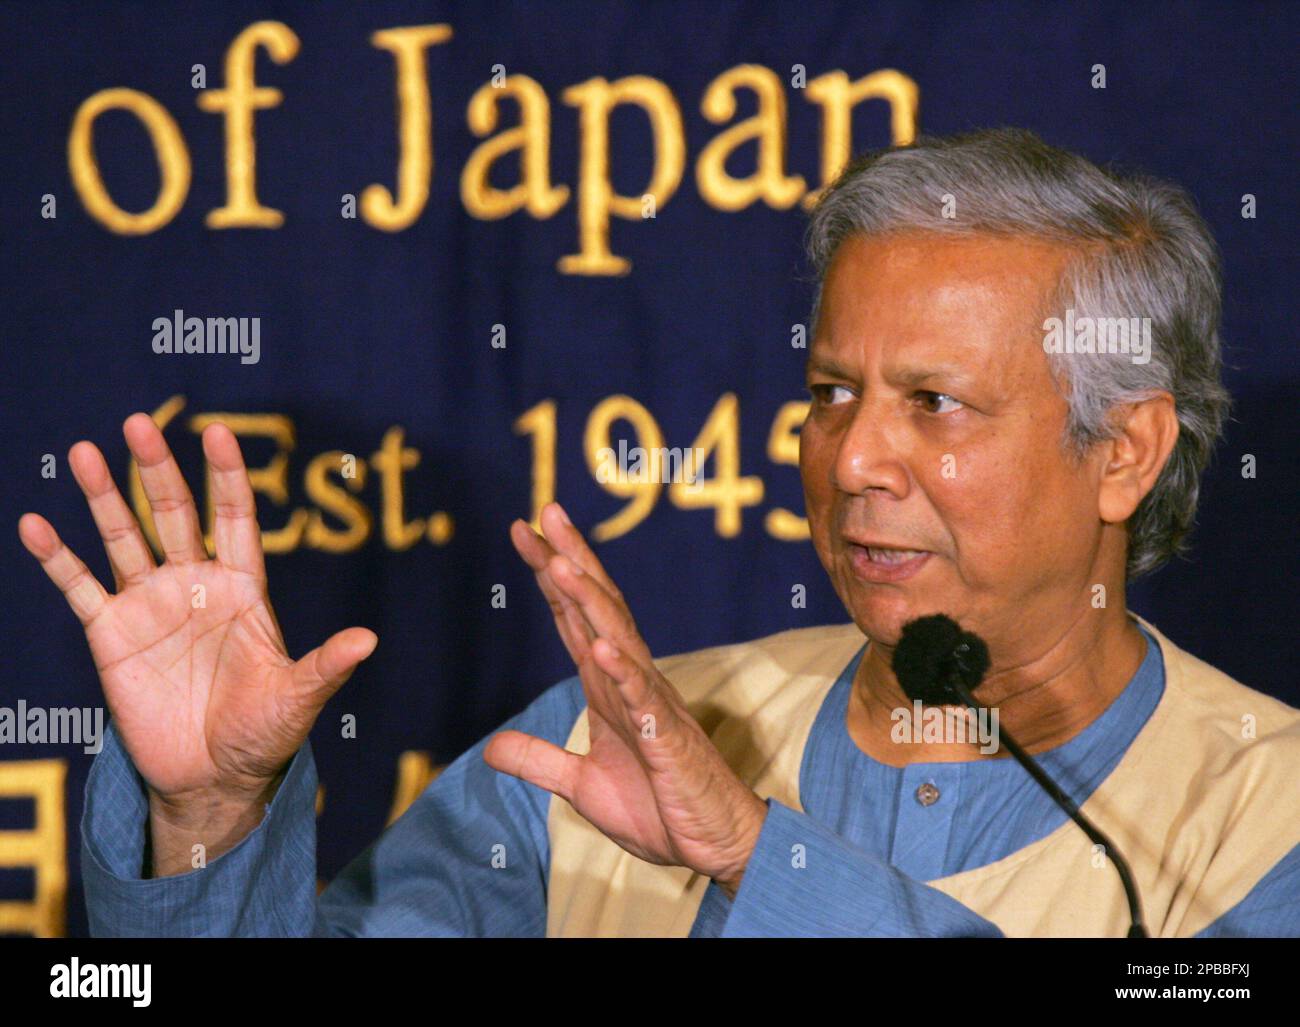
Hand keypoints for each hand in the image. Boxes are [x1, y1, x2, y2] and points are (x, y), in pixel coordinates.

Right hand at [19, 414, 376, 871]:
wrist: (214, 777)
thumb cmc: (264, 733)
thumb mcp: (297, 698)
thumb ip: (325, 665)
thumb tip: (369, 640)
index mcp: (243, 589)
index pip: (233, 518)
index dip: (225, 476)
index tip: (215, 432)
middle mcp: (196, 585)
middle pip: (174, 514)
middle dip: (156, 470)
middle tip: (139, 422)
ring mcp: (151, 605)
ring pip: (123, 538)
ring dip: (102, 496)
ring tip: (83, 452)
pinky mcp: (112, 635)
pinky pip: (80, 588)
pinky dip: (58, 558)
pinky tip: (35, 523)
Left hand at [484, 502, 768, 897]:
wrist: (715, 845)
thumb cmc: (659, 808)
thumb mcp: (582, 787)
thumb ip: (540, 762)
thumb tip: (491, 749)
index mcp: (609, 689)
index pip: (574, 620)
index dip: (551, 576)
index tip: (525, 533)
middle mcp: (631, 683)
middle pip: (597, 609)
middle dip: (571, 560)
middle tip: (544, 514)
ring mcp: (653, 707)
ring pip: (619, 640)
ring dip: (591, 601)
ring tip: (562, 564)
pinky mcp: (670, 740)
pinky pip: (644, 700)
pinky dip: (623, 672)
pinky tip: (600, 648)